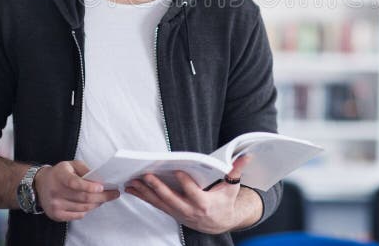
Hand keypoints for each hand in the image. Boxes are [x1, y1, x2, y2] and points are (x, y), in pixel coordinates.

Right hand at [34, 160, 119, 221]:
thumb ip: (85, 170)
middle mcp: (56, 191)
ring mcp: (55, 205)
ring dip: (97, 204)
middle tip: (114, 194)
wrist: (40, 184)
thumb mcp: (72, 164)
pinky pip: (78, 215)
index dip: (89, 186)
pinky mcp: (56, 215)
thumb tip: (100, 179)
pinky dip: (87, 210)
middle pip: (84, 198)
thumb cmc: (60, 173)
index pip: (75, 183)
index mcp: (60, 176)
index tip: (102, 187)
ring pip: (83, 208)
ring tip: (104, 198)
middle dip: (103, 196)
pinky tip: (91, 204)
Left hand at [125, 155, 259, 233]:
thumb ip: (236, 171)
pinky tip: (133, 189)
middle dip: (157, 187)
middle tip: (146, 175)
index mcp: (205, 204)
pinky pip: (156, 205)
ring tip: (132, 182)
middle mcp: (190, 210)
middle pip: (171, 199)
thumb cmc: (225, 202)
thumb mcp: (233, 187)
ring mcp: (179, 213)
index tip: (177, 171)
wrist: (220, 223)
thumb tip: (246, 156)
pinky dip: (144, 197)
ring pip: (160, 203)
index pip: (194, 193)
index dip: (186, 183)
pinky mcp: (172, 212)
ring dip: (145, 192)